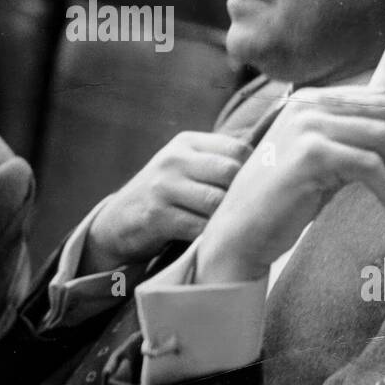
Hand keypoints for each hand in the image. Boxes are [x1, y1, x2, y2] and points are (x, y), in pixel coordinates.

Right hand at [79, 131, 252, 274]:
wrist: (116, 222)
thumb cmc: (162, 196)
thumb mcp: (183, 167)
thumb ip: (215, 163)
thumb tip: (268, 171)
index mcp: (186, 143)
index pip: (237, 149)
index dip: (252, 171)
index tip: (254, 191)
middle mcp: (174, 159)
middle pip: (230, 172)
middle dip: (241, 196)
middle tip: (246, 214)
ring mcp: (164, 186)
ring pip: (216, 201)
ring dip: (227, 219)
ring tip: (232, 229)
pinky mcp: (157, 216)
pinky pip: (199, 227)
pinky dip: (211, 236)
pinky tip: (214, 241)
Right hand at [195, 79, 384, 284]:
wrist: (242, 230)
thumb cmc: (287, 196)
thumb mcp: (331, 156)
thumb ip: (362, 125)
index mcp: (314, 98)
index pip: (382, 98)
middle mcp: (309, 103)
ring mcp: (307, 126)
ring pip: (382, 136)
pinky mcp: (309, 155)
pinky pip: (368, 164)